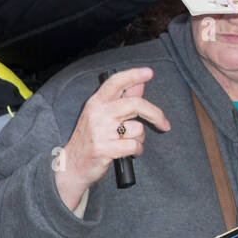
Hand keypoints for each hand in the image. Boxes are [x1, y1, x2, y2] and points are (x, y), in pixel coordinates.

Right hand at [53, 68, 170, 211]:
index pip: (116, 82)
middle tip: (164, 124)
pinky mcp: (104, 148)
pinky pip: (134, 146)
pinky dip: (137, 151)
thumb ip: (122, 100)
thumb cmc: (92, 139)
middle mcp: (98, 113)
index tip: (149, 72)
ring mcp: (100, 131)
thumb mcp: (102, 116)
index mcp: (97, 102)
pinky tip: (128, 153)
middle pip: (136, 104)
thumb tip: (140, 84)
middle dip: (156, 114)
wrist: (72, 165)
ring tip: (127, 143)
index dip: (133, 75)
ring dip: (140, 139)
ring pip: (138, 128)